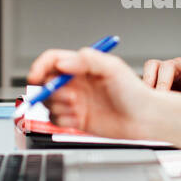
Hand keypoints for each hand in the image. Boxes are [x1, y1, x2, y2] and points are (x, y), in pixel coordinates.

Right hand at [26, 48, 156, 140]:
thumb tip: (62, 62)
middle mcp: (76, 83)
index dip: (40, 66)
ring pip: (48, 102)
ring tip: (76, 107)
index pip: (52, 61)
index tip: (36, 76)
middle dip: (49, 90)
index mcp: (82, 66)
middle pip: (46, 82)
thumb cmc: (134, 92)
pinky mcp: (76, 120)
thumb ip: (87, 60)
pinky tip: (77, 119)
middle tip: (67, 96)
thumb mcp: (113, 68)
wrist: (144, 119)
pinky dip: (61, 119)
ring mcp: (75, 101)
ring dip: (57, 105)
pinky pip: (56, 119)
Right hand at [141, 56, 180, 95]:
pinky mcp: (155, 70)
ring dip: (151, 83)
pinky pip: (146, 71)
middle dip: (165, 84)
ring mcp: (167, 65)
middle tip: (163, 100)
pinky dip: (143, 84)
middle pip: (170, 67)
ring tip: (148, 99)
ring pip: (155, 66)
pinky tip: (143, 98)